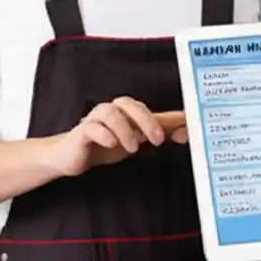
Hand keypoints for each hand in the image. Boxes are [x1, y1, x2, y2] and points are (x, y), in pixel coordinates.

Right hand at [52, 97, 188, 176]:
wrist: (72, 156)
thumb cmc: (106, 143)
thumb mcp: (137, 138)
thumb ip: (160, 131)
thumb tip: (187, 129)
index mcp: (124, 111)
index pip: (145, 108)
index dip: (164, 116)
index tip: (183, 125)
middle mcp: (109, 111)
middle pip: (126, 104)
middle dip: (144, 120)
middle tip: (156, 139)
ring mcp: (94, 120)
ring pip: (108, 113)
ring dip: (123, 129)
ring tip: (132, 147)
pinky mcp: (81, 133)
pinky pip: (91, 128)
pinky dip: (103, 134)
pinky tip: (111, 143)